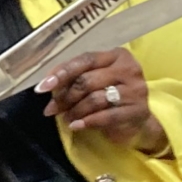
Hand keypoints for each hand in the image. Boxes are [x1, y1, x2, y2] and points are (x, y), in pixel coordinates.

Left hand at [37, 48, 166, 151]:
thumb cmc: (113, 95)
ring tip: (66, 118)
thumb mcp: (96, 80)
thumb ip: (77, 76)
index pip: (85, 60)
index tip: (43, 87)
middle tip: (51, 108)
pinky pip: (106, 116)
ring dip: (75, 111)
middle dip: (65, 96)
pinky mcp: (137, 111)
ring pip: (95, 99)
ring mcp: (135, 90)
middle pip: (88, 80)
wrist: (139, 120)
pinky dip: (87, 121)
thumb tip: (47, 83)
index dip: (62, 73)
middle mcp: (128, 69)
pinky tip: (76, 125)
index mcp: (117, 56)